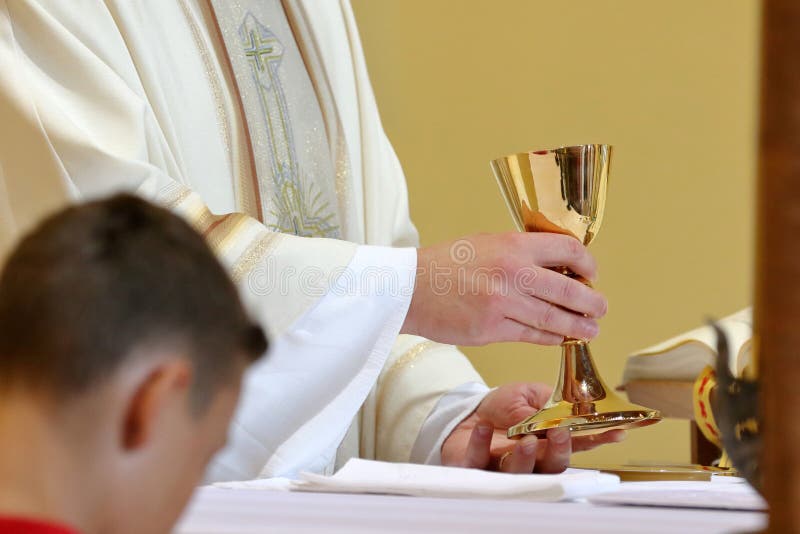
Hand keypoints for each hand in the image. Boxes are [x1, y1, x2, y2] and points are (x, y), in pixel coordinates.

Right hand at [401, 232, 607, 345]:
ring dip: (578, 327)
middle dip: (592, 303)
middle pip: (570, 290)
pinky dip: (551, 338)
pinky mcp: (491, 330)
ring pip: (554, 319)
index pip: (568, 250)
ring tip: (591, 331)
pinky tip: (559, 338)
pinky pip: (532, 335)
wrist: (409, 287)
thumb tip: (557, 266)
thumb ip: (520, 252)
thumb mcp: (486, 243)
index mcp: (513, 246)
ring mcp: (503, 304)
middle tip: (600, 309)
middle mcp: (513, 273)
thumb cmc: (445, 264)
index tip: (592, 274)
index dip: (588, 263)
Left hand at [441, 382, 625, 472]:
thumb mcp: (525, 394)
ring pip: (521, 473)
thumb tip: (557, 415)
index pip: (577, 443)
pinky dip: (481, 445)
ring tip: (526, 439)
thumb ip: (542, 404)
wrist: (465, 413)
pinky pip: (479, 463)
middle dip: (559, 452)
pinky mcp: (477, 469)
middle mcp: (532, 459)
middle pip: (553, 466)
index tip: (615, 431)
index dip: (597, 439)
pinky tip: (482, 428)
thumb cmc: (501, 407)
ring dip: (525, 458)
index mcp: (549, 441)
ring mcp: (505, 467)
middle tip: (560, 434)